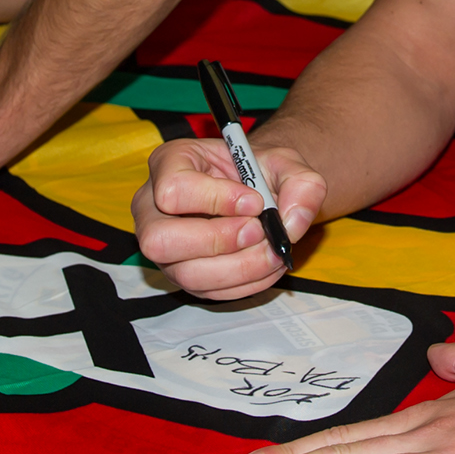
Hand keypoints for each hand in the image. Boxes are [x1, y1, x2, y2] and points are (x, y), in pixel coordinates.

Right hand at [132, 138, 323, 298]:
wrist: (258, 190)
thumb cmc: (258, 170)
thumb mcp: (286, 162)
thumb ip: (302, 184)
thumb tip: (291, 225)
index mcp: (169, 163)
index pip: (173, 190)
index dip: (217, 199)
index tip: (255, 201)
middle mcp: (152, 207)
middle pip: (160, 240)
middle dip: (218, 241)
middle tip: (258, 230)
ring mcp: (163, 246)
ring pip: (186, 273)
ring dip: (239, 267)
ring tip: (271, 249)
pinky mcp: (182, 273)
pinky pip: (208, 291)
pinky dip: (246, 282)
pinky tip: (266, 263)